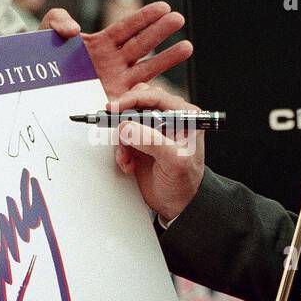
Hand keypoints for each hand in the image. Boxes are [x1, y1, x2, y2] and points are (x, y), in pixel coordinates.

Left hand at [39, 1, 190, 99]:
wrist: (32, 89)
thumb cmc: (40, 59)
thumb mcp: (45, 33)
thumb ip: (57, 20)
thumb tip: (73, 29)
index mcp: (101, 43)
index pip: (127, 27)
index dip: (144, 17)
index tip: (163, 7)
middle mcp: (113, 62)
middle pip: (141, 44)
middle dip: (160, 31)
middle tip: (179, 18)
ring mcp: (115, 82)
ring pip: (146, 68)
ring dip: (166, 58)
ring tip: (187, 46)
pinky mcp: (112, 102)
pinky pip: (133, 97)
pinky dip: (147, 93)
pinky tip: (164, 84)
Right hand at [112, 81, 203, 223]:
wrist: (177, 204)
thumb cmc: (185, 183)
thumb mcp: (173, 161)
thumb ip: (151, 141)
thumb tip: (126, 127)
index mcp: (184, 116)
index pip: (155, 97)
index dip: (133, 100)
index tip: (115, 109)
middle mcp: (169, 119)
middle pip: (138, 103)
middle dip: (124, 118)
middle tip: (119, 133)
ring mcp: (153, 131)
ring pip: (126, 121)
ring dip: (122, 140)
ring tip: (128, 157)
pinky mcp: (141, 143)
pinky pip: (122, 138)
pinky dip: (121, 151)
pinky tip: (129, 164)